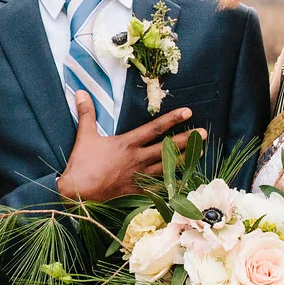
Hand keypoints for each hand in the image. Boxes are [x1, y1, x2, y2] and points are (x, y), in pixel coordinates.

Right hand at [56, 92, 198, 201]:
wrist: (78, 193)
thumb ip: (86, 113)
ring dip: (184, 160)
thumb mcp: (84, 135)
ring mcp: (139, 177)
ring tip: (200, 154)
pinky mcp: (136, 192)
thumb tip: (80, 91)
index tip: (188, 113)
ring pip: (167, 167)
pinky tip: (184, 184)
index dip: (173, 119)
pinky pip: (158, 189)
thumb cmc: (82, 164)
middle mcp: (138, 159)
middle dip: (188, 140)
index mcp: (128, 144)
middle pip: (167, 148)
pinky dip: (172, 186)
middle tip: (205, 134)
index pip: (155, 128)